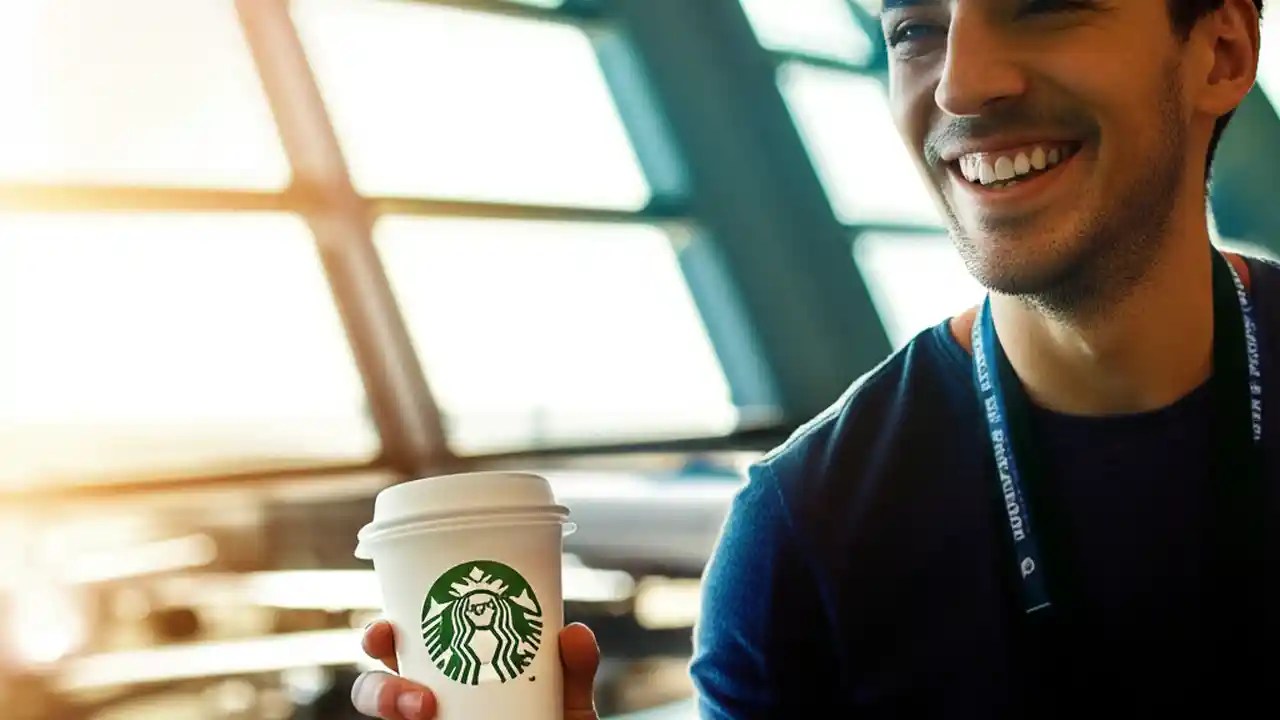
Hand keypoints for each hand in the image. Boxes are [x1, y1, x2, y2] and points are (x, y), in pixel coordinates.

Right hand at [351, 620, 600, 719]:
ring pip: (384, 717)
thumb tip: (573, 632)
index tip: (387, 625)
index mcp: (452, 669)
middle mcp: (431, 700)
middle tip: (403, 677)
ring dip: (389, 703)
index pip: (407, 642)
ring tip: (425, 710)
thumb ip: (573, 668)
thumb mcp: (569, 697)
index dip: (383, 631)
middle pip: (379, 683)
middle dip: (376, 674)